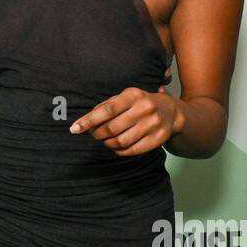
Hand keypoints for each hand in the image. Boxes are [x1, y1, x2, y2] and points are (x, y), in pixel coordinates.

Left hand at [68, 85, 183, 156]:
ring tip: (105, 140)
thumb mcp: (125, 97)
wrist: (171, 111)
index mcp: (133, 95)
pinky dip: (119, 151)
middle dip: (97, 134)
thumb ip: (105, 107)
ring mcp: (153, 125)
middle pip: (112, 128)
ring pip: (121, 142)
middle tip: (94, 134)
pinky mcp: (159, 139)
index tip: (74, 129)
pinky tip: (116, 147)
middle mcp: (145, 109)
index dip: (88, 121)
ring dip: (107, 144)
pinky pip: (132, 151)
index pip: (106, 110)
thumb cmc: (140, 103)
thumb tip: (85, 122)